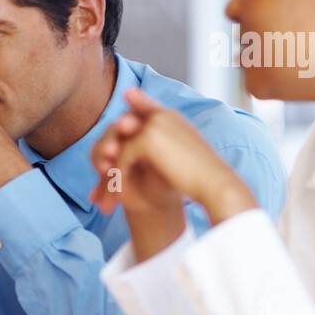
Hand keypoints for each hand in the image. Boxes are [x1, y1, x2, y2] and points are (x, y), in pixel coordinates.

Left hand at [89, 89, 255, 257]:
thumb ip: (159, 150)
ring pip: (118, 149)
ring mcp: (153, 124)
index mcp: (170, 117)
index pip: (141, 112)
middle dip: (106, 159)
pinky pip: (122, 159)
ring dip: (109, 176)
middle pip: (121, 131)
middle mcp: (161, 115)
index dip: (121, 128)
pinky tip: (115, 200)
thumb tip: (137, 154)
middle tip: (98, 187)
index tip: (109, 146)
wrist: (216, 184)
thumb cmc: (203, 178)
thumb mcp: (180, 158)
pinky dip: (117, 181)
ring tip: (103, 202)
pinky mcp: (147, 138)